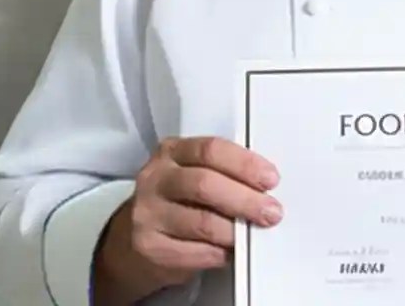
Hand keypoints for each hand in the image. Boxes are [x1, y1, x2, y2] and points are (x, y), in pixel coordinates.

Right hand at [93, 137, 281, 303]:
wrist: (134, 236)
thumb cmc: (176, 201)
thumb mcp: (193, 173)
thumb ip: (223, 173)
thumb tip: (265, 188)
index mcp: (172, 152)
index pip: (211, 150)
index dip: (244, 164)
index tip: (270, 179)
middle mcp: (156, 179)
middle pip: (205, 184)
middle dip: (245, 200)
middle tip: (270, 211)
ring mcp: (149, 213)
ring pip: (202, 222)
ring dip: (235, 231)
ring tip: (252, 233)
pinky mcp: (150, 246)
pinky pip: (195, 252)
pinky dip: (220, 254)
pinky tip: (229, 251)